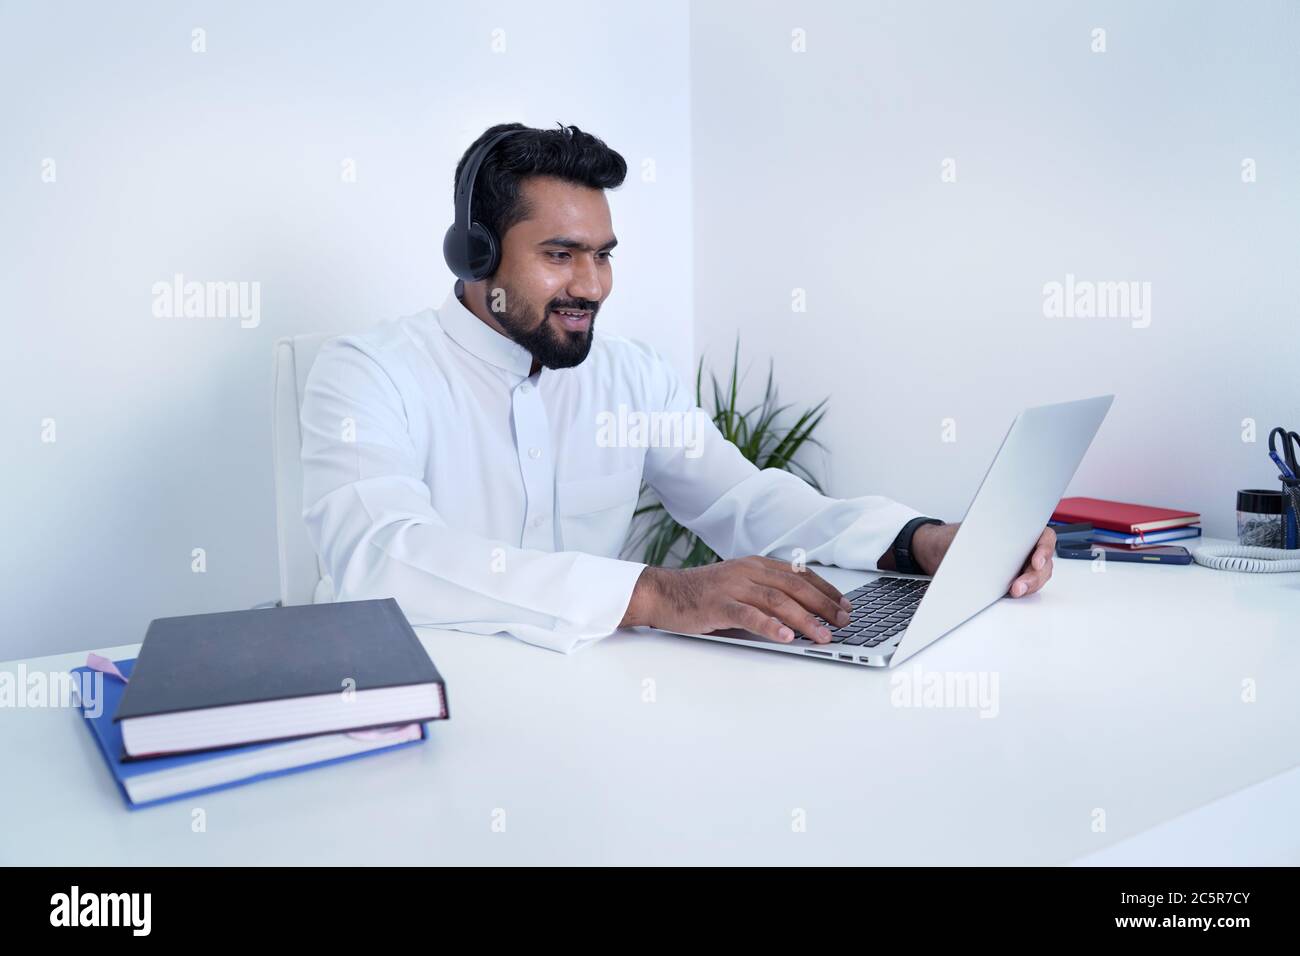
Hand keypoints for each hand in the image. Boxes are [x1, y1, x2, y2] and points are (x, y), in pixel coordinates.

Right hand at [620, 556, 852, 644]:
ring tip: (822, 636)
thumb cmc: (702, 594)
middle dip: (824, 605)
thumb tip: (801, 614)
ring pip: (777, 601)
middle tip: (843, 621)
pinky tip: (786, 636)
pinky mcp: (718, 605)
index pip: (800, 575)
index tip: (845, 604)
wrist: (662, 593)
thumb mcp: (738, 586)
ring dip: (804, 619)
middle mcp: (748, 571)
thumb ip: (765, 594)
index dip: (826, 589)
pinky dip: (770, 626)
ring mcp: (733, 587)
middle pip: (795, 587)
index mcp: (756, 565)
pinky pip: (748, 615)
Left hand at [911, 522, 1055, 597]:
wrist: (934, 551)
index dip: (1044, 549)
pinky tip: (1009, 594)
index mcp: (1016, 528)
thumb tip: (983, 551)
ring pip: (1035, 576)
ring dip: (1028, 586)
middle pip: (1042, 562)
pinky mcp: (1008, 580)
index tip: (1036, 561)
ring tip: (1014, 591)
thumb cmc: (949, 539)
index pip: (1043, 537)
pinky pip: (1022, 586)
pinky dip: (1020, 591)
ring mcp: (1017, 564)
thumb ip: (976, 542)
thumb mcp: (960, 536)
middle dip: (1034, 576)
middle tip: (1018, 586)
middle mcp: (1021, 547)